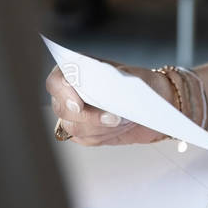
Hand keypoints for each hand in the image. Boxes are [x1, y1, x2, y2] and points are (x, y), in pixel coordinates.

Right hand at [46, 63, 172, 145]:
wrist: (151, 106)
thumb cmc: (143, 85)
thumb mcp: (137, 76)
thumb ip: (120, 80)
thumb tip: (107, 90)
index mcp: (78, 69)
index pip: (56, 81)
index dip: (63, 93)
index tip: (79, 104)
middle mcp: (71, 91)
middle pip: (62, 109)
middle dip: (89, 116)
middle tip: (113, 117)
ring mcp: (74, 113)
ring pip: (74, 127)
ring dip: (100, 127)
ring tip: (123, 121)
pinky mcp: (83, 132)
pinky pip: (86, 139)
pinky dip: (105, 135)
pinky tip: (119, 127)